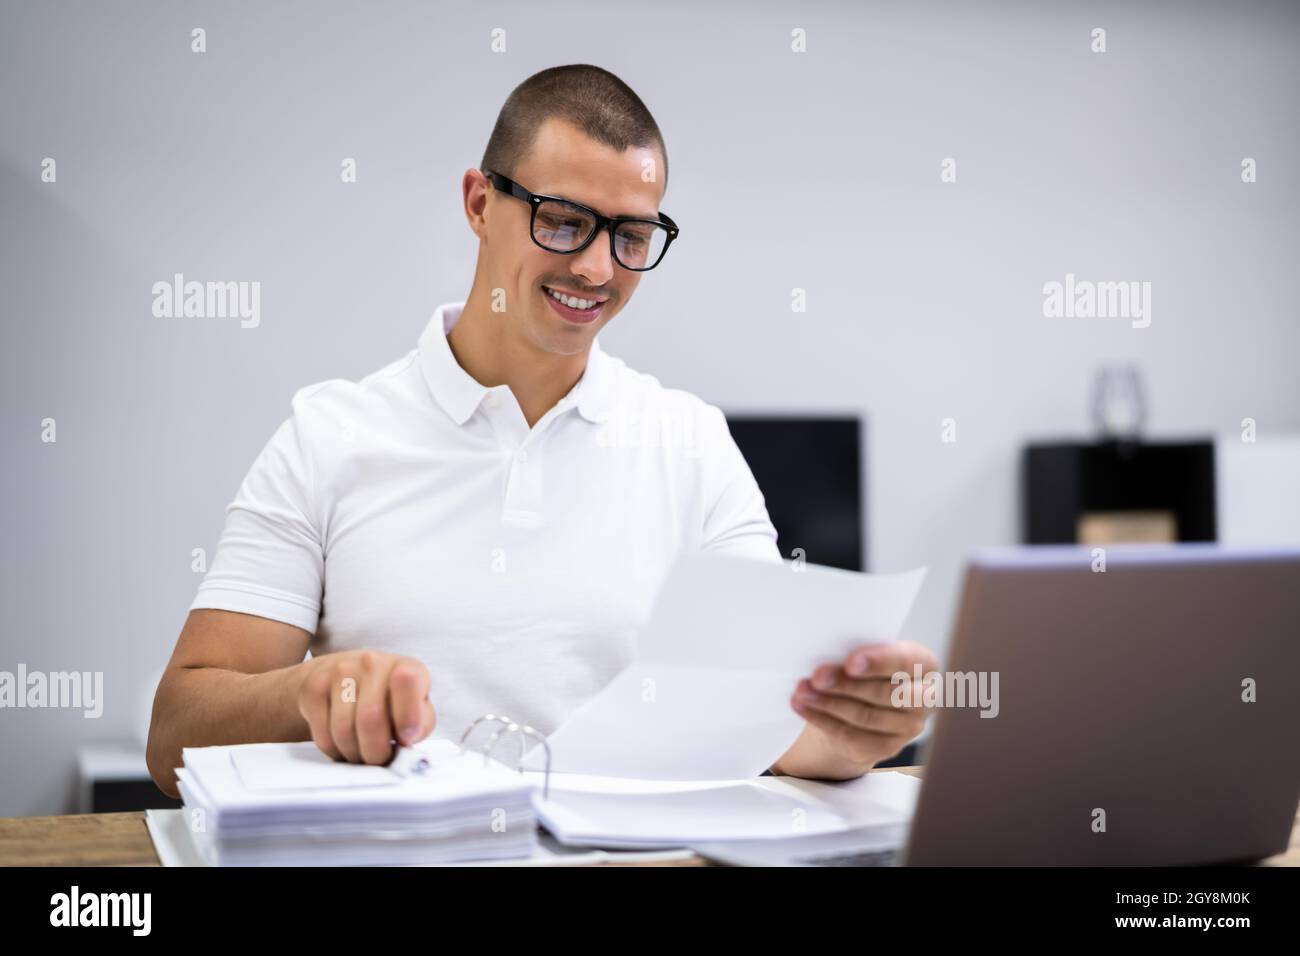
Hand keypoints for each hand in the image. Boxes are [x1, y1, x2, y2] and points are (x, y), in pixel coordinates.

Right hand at [297, 650, 436, 763]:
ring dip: (353, 754)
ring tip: (361, 752)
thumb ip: (420, 724)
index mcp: (406, 667)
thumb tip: (406, 740)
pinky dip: (334, 750)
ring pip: (343, 731)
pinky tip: (343, 744)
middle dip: (375, 752)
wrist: (345, 677)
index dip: (406, 718)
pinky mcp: (314, 686)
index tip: (404, 739)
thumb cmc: (389, 700)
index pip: (407, 681)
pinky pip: (322, 734)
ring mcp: (340, 671)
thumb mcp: (417, 708)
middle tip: (378, 758)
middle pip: (370, 719)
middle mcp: (373, 663)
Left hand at [771, 641, 938, 779]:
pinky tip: (803, 707)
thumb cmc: (868, 670)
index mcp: (924, 665)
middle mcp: (924, 698)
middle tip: (817, 676)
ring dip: (828, 703)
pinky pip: (851, 736)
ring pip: (866, 716)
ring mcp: (909, 727)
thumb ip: (858, 654)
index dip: (878, 662)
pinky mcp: (887, 748)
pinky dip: (822, 720)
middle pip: (886, 693)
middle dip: (846, 685)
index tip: (850, 663)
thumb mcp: (869, 654)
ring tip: (802, 691)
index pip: (906, 662)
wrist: (865, 704)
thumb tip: (827, 656)